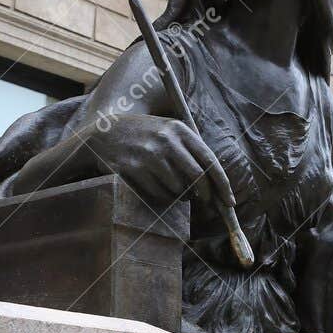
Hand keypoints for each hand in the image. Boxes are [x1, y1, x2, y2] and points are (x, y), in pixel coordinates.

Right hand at [88, 114, 236, 213]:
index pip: (209, 161)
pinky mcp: (133, 169)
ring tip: (176, 191)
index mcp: (179, 129)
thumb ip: (190, 150)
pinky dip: (163, 199)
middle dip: (205, 195)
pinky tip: (158, 190)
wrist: (104, 133)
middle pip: (197, 178)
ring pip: (177, 189)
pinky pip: (157, 194)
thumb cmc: (143, 136)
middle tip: (205, 202)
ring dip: (181, 197)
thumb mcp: (167, 130)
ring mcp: (148, 155)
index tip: (229, 201)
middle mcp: (165, 141)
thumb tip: (215, 184)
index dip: (222, 184)